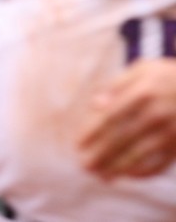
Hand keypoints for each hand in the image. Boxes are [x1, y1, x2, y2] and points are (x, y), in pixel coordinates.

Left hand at [77, 58, 175, 179]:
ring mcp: (171, 131)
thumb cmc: (167, 76)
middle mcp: (157, 113)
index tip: (78, 145)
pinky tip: (129, 175)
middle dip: (102, 155)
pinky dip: (145, 172)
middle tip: (85, 167)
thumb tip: (95, 105)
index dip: (93, 132)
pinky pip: (162, 163)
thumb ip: (117, 85)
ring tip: (102, 177)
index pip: (111, 116)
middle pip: (122, 138)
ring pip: (140, 154)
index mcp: (143, 92)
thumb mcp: (143, 69)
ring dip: (119, 168)